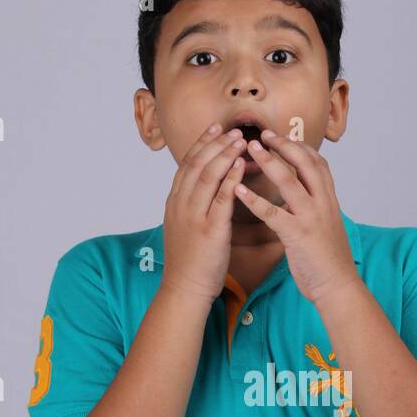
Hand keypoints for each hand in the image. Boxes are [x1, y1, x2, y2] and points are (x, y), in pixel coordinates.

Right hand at [160, 124, 247, 304]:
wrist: (184, 288)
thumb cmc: (190, 260)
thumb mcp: (185, 226)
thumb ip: (192, 205)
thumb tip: (204, 188)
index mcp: (175, 202)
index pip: (187, 164)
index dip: (202, 144)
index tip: (215, 128)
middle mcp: (181, 204)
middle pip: (197, 164)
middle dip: (215, 143)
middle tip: (232, 129)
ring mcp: (193, 216)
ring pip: (207, 175)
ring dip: (225, 154)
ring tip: (241, 140)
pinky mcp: (209, 229)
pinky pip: (221, 197)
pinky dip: (231, 178)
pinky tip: (242, 165)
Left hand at [233, 131, 358, 305]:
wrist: (338, 286)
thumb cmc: (329, 259)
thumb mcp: (327, 225)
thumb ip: (316, 207)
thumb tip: (304, 194)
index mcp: (329, 200)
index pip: (317, 162)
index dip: (299, 146)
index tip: (281, 137)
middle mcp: (323, 203)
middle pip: (305, 163)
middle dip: (284, 145)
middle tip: (263, 134)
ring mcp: (311, 218)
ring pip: (289, 181)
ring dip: (268, 162)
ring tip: (251, 150)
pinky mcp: (298, 235)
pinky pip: (273, 213)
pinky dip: (254, 200)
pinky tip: (239, 190)